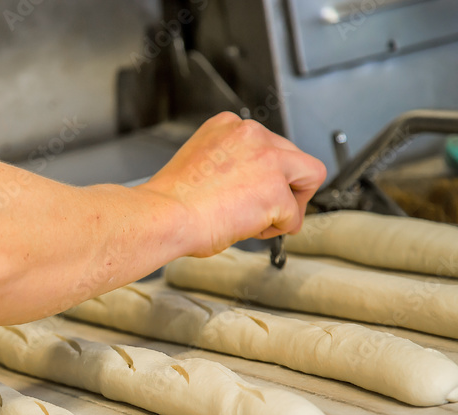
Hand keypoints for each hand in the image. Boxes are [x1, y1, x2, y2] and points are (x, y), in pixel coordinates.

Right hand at [137, 112, 325, 256]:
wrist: (162, 216)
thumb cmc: (170, 201)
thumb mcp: (200, 163)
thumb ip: (230, 165)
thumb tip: (249, 186)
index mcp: (228, 126)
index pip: (268, 143)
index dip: (265, 172)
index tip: (254, 189)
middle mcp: (252, 134)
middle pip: (295, 156)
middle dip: (285, 186)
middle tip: (265, 209)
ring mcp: (268, 160)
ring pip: (310, 177)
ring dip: (290, 203)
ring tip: (260, 220)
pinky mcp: (276, 191)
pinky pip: (294, 216)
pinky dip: (278, 229)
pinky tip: (251, 230)